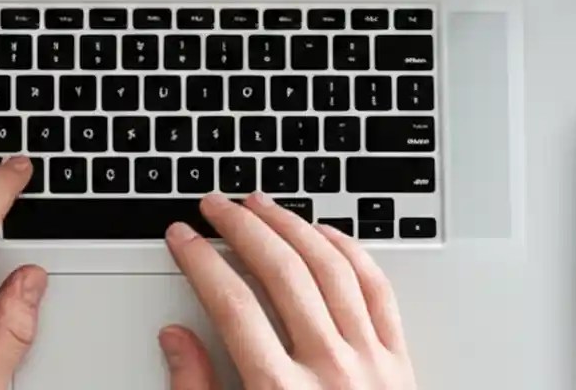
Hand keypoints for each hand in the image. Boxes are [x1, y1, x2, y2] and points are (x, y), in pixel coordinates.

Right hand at [160, 193, 416, 389]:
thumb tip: (174, 338)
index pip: (231, 303)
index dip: (200, 260)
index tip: (181, 237)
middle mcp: (329, 371)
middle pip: (282, 272)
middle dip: (242, 228)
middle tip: (216, 206)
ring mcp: (371, 362)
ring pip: (332, 268)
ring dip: (294, 227)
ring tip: (263, 205)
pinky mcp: (400, 362)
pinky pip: (377, 290)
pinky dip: (351, 252)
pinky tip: (326, 234)